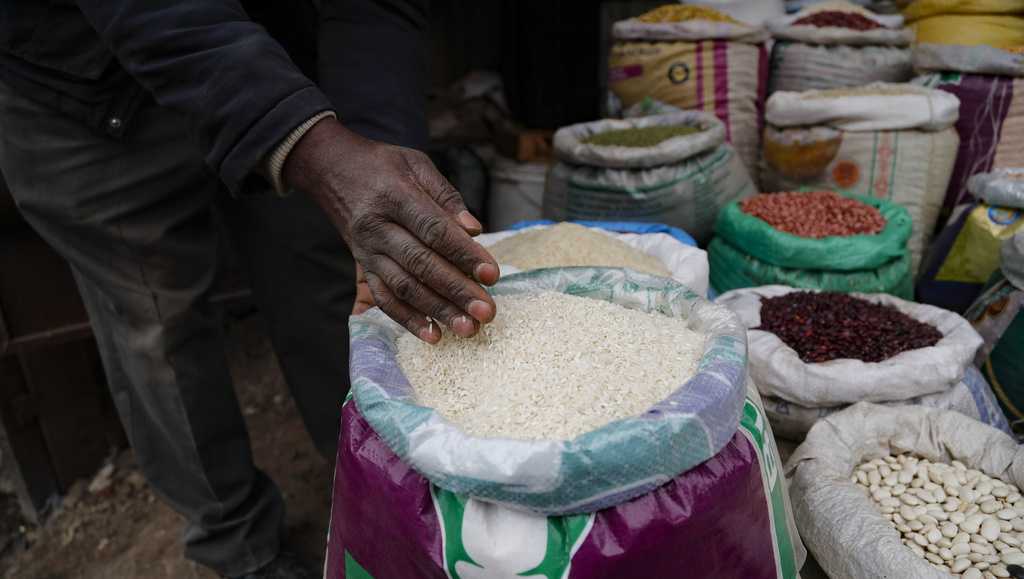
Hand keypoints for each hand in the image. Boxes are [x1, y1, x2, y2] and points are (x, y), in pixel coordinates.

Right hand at [283, 117, 497, 342]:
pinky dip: (407, 320)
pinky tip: (433, 335)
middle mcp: (377, 227)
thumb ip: (446, 196)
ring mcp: (367, 251)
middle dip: (456, 291)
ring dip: (437, 311)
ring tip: (467, 329)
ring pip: (403, 287)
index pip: (434, 230)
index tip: (492, 274)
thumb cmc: (382, 165)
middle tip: (487, 311)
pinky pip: (383, 298)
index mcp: (394, 196)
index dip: (464, 253)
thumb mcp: (416, 164)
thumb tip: (474, 229)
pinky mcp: (362, 267)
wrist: (330, 170)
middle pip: (421, 264)